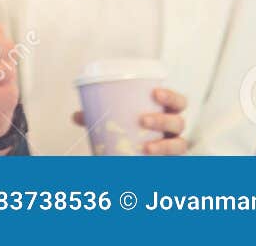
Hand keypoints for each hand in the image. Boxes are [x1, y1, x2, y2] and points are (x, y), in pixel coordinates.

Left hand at [72, 86, 188, 154]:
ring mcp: (174, 145)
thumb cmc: (129, 129)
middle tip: (143, 120)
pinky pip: (173, 163)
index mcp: (165, 111)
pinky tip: (149, 160)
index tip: (155, 92)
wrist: (137, 155)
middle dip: (163, 120)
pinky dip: (163, 160)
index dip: (171, 96)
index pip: (178, 102)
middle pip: (178, 122)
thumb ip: (98, 115)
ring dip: (165, 145)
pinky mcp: (171, 161)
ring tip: (147, 148)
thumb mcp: (116, 119)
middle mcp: (173, 129)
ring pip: (179, 144)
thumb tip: (76, 116)